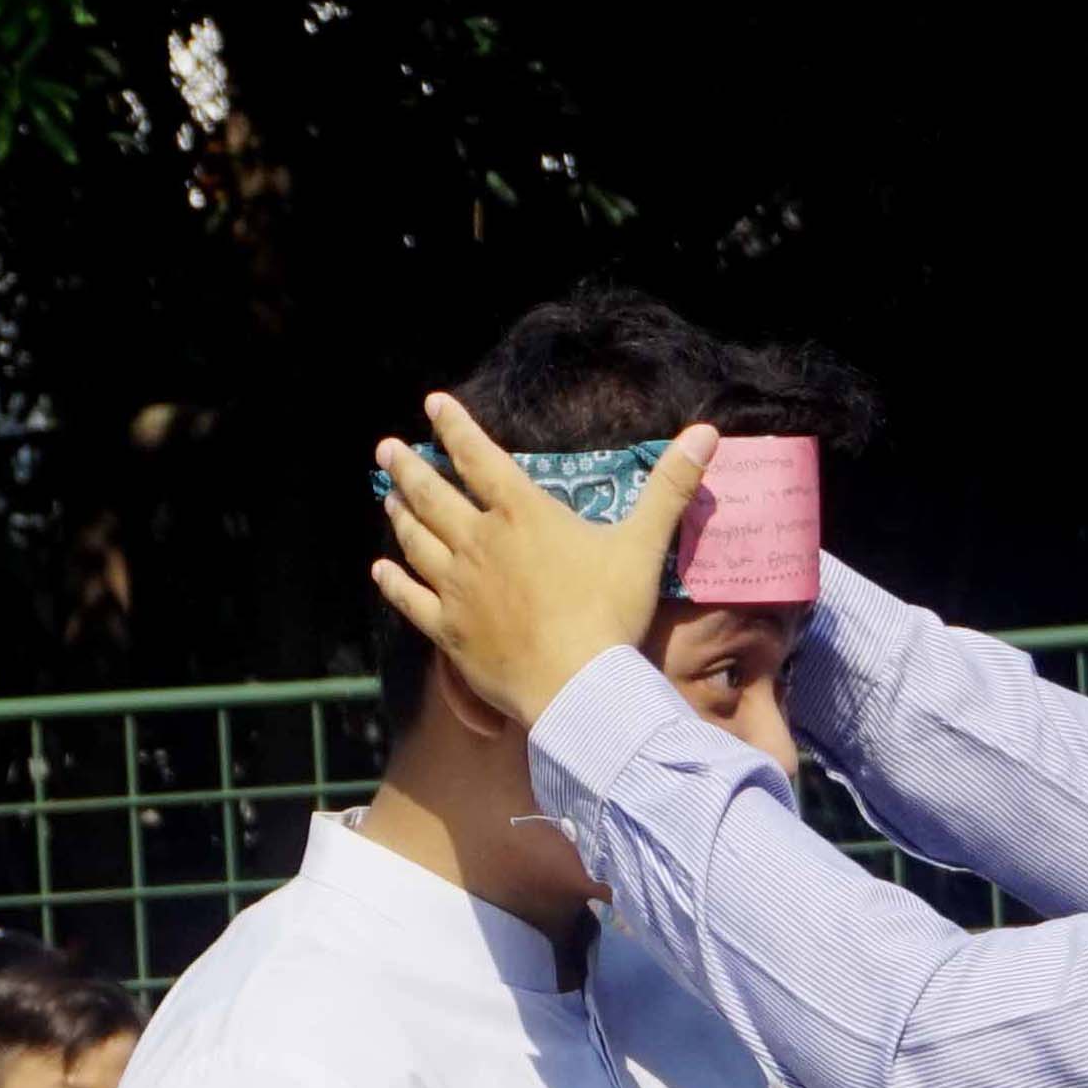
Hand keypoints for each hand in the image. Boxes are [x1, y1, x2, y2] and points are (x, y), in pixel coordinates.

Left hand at [369, 399, 713, 730]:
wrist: (576, 684)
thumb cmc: (610, 610)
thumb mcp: (644, 543)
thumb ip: (670, 486)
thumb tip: (707, 431)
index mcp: (521, 514)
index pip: (479, 457)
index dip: (454, 427)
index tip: (433, 403)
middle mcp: (479, 543)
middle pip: (433, 496)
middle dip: (408, 468)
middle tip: (386, 449)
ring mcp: (457, 589)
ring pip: (416, 543)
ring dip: (399, 517)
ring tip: (386, 496)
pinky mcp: (447, 632)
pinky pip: (411, 600)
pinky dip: (392, 583)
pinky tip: (379, 571)